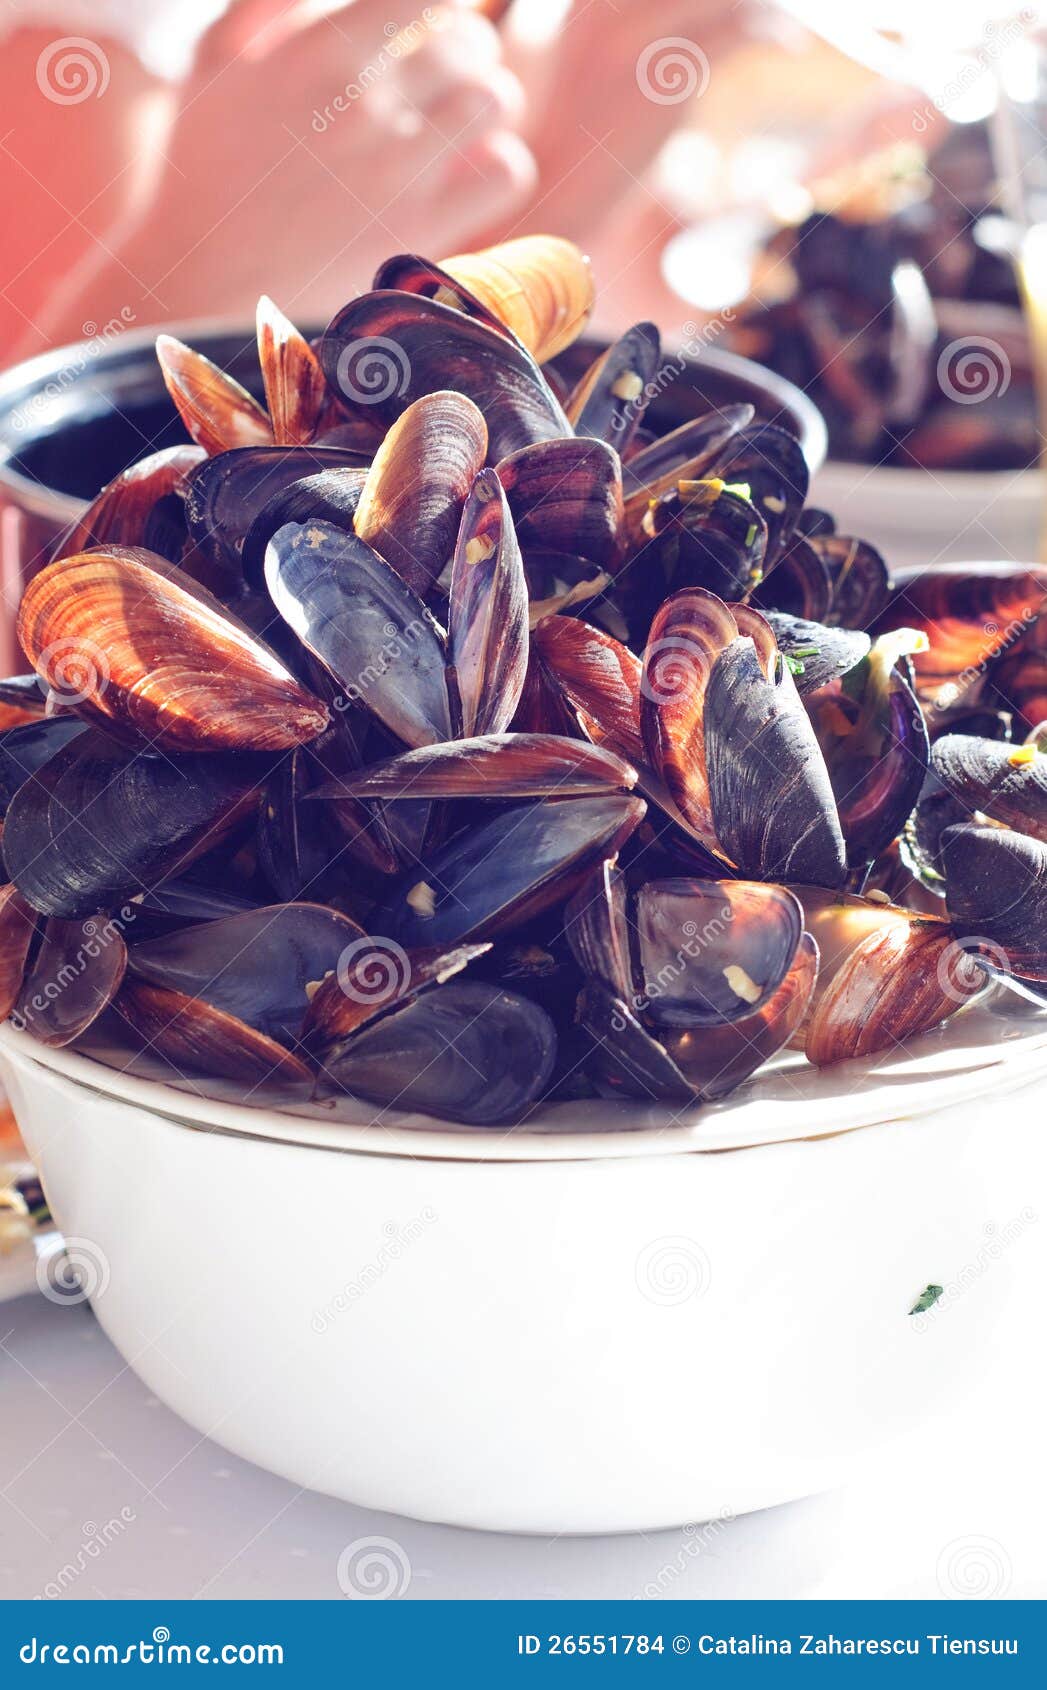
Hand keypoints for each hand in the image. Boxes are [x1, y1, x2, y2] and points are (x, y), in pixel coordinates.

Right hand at [36, 0, 536, 339]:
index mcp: (316, 53)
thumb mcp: (212, 73)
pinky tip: (471, 178)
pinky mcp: (423, 229)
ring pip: (494, 99)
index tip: (426, 26)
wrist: (204, 291)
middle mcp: (365, 104)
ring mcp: (399, 169)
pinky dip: (501, 166)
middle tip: (450, 79)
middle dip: (467, 53)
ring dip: (485, 107)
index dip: (435, 9)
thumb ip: (263, 10)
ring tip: (461, 128)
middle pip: (468, 42)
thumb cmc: (204, 184)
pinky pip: (507, 172)